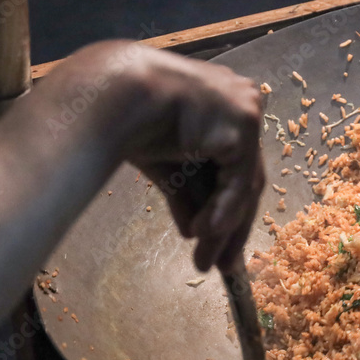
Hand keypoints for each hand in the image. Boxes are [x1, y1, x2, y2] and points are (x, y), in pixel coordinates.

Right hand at [35, 41, 264, 270]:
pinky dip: (224, 211)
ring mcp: (246, 111)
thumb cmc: (128, 121)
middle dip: (229, 227)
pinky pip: (238, 180)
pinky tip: (205, 234)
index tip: (210, 240)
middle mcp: (242, 103)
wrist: (113, 96)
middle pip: (242, 178)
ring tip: (206, 261)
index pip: (231, 166)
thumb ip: (187, 194)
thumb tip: (194, 232)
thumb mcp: (166, 165)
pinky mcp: (244, 124)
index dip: (223, 207)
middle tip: (220, 263)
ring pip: (242, 184)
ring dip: (222, 228)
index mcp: (223, 106)